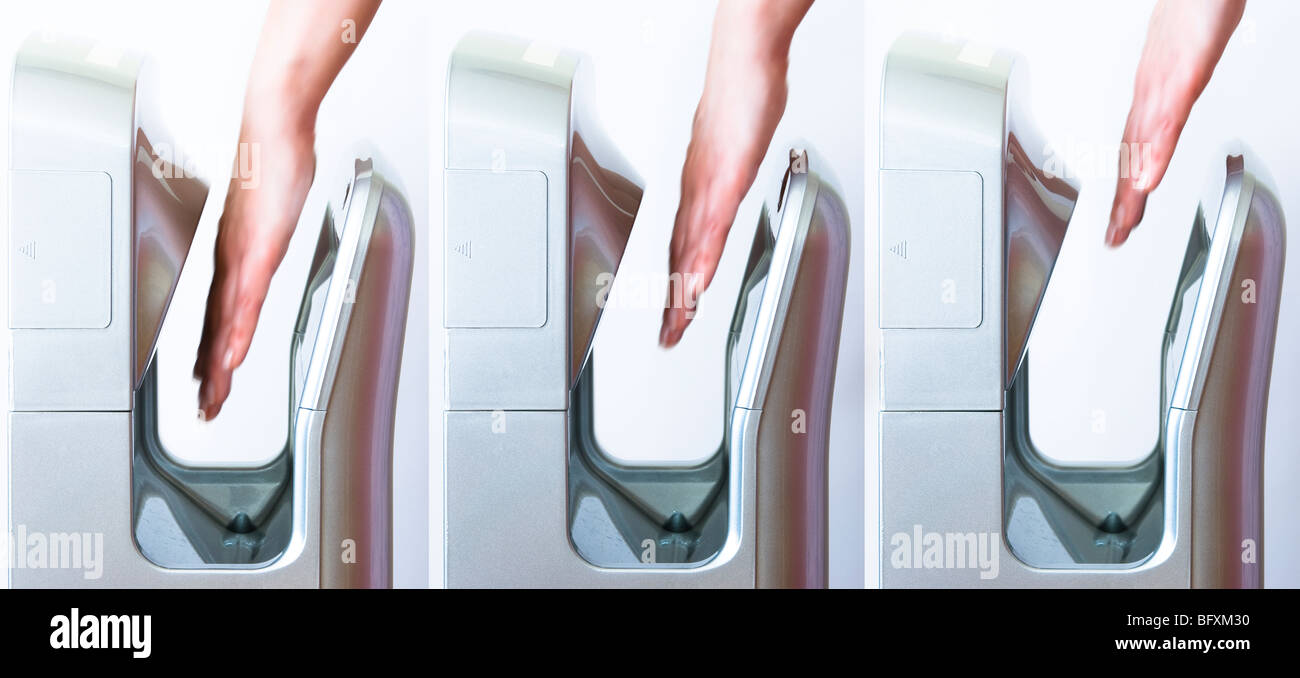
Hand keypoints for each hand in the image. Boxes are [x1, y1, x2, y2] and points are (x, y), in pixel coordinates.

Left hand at [194, 107, 315, 419]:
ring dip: (219, 361)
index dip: (213, 351)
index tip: (210, 382)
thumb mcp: (271, 210)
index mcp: (234, 254)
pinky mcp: (260, 249)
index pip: (219, 314)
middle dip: (211, 371)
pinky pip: (247, 299)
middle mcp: (233, 259)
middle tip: (207, 407)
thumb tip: (269, 244)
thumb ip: (268, 234)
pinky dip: (239, 332)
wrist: (274, 126)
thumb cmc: (275, 160)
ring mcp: (244, 255)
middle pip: (216, 326)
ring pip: (227, 320)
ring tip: (215, 394)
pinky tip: (234, 355)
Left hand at [659, 0, 812, 347]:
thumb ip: (727, 175)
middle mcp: (698, 190)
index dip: (676, 284)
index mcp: (698, 188)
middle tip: (669, 336)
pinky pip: (714, 224)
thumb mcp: (733, 148)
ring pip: (692, 246)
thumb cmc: (742, 97)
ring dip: (684, 288)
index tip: (672, 316)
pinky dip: (705, 257)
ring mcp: (710, 185)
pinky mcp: (727, 176)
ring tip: (680, 322)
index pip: (683, 245)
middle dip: (675, 300)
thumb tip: (724, 192)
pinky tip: (700, 281)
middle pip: (682, 255)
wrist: (745, 61)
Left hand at [1105, 0, 1244, 246]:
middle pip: (1133, 158)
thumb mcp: (1182, 67)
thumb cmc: (1193, 15)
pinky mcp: (1185, 75)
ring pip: (1144, 145)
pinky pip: (1169, 119)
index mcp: (1152, 99)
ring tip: (1125, 221)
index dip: (1125, 192)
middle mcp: (1152, 97)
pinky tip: (1148, 177)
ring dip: (1133, 186)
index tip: (1117, 225)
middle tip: (1112, 239)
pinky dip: (1157, 152)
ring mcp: (1166, 87)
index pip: (1134, 154)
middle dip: (1123, 202)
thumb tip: (1161, 125)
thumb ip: (1172, 97)